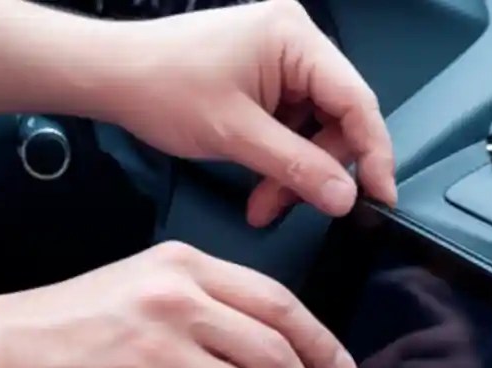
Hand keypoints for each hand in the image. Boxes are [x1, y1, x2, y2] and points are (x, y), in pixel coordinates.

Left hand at [102, 0, 396, 226]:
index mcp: (294, 38)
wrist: (111, 75)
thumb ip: (297, 167)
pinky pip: (292, 125)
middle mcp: (294, 40)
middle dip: (318, 169)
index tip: (380, 196)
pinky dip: (280, 160)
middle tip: (299, 206)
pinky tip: (261, 184)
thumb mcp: (236, 135)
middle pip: (338, 117)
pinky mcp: (265, 77)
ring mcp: (280, 59)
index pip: (357, 101)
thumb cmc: (159, 85)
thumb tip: (345, 196)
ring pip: (315, 129)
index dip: (373, 154)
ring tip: (265, 203)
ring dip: (295, 171)